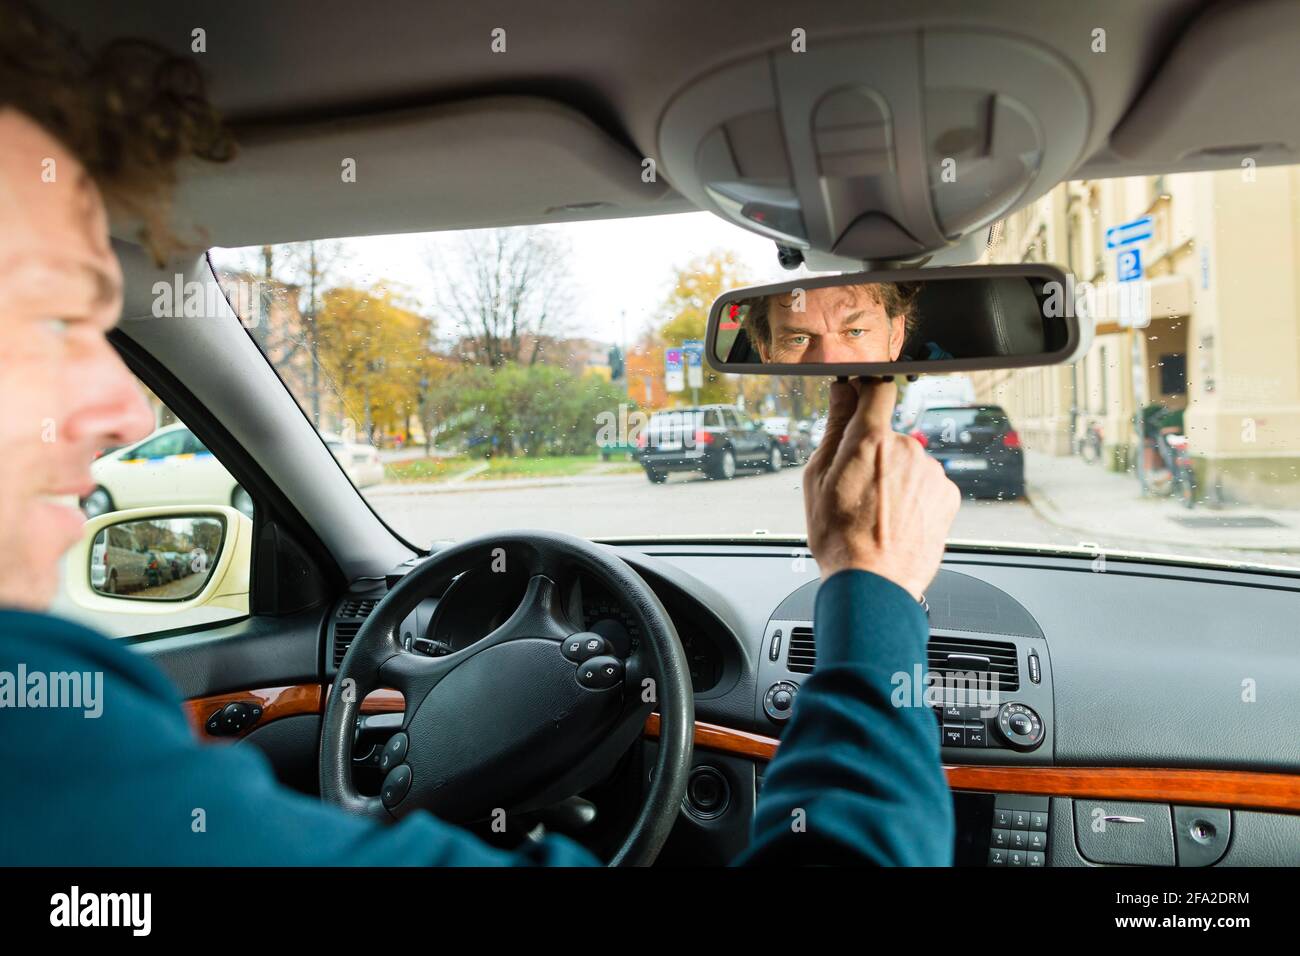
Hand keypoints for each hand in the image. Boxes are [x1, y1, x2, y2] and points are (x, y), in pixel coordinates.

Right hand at [803, 378, 959, 599]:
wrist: (873, 583)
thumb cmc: (839, 538)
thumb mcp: (818, 478)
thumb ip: (835, 427)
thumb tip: (843, 392)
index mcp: (871, 439)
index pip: (877, 389)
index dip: (866, 391)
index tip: (859, 398)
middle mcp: (908, 449)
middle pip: (888, 436)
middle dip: (873, 454)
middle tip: (855, 489)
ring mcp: (932, 472)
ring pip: (908, 463)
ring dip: (895, 478)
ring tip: (876, 513)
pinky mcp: (947, 495)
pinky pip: (926, 484)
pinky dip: (914, 496)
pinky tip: (896, 520)